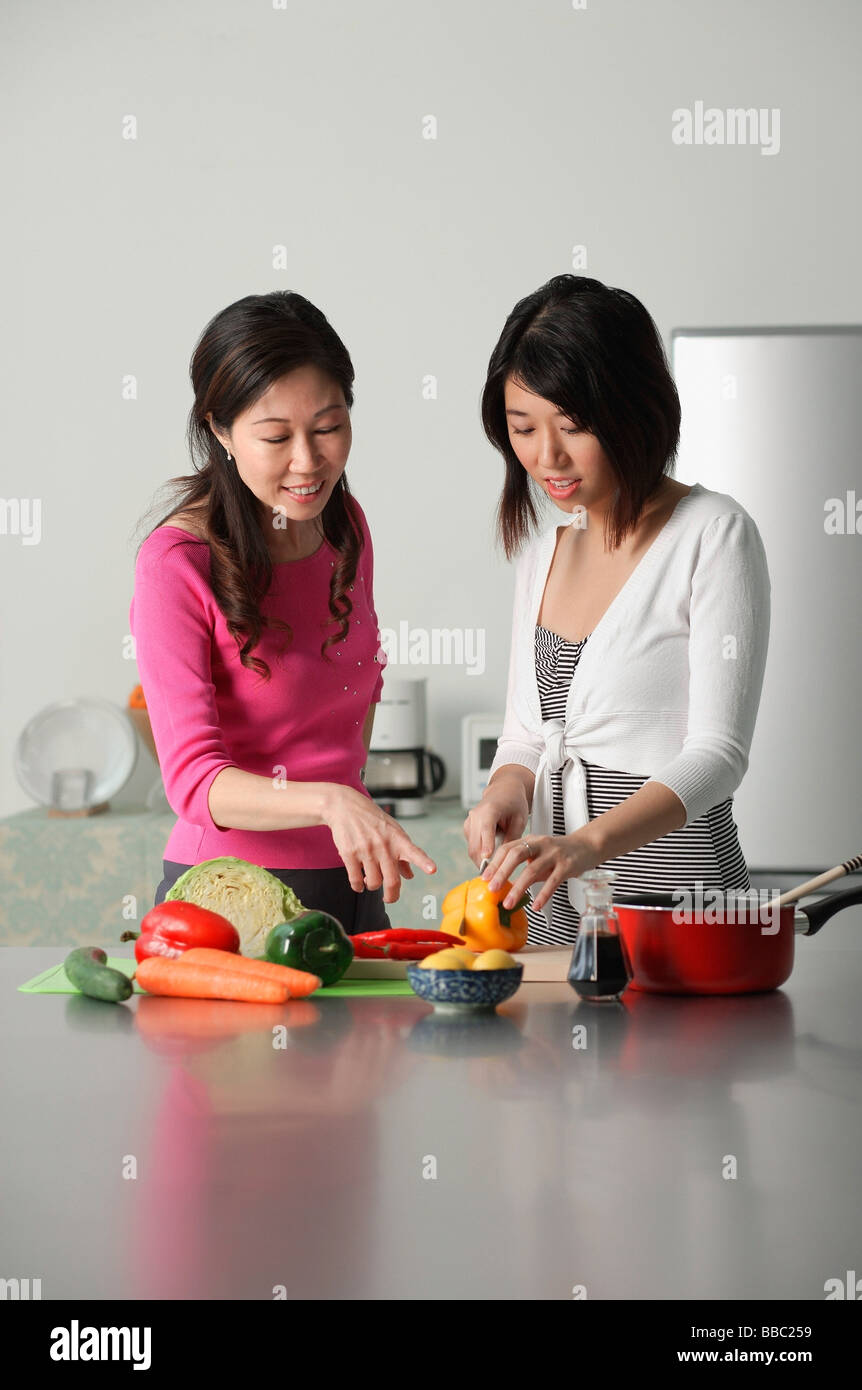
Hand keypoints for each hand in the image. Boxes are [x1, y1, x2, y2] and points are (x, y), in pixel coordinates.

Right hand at [326, 785, 436, 903]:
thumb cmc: (372, 820)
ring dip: (372, 886)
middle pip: (392, 881)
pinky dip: (358, 886)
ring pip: (374, 883)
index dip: (423, 862)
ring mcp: (366, 850)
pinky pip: (356, 880)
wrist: (345, 807)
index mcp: (398, 839)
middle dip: (392, 896)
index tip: (432, 869)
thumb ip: (403, 854)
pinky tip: (359, 884)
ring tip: (370, 881)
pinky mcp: (350, 854)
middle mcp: (384, 845)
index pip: (414, 852)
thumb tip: (410, 876)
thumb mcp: (392, 832)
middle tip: (389, 898)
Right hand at [463, 778, 529, 866]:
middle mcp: (475, 815)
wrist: (504, 790)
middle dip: (484, 862)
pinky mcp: (468, 829)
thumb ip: (513, 838)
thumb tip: (506, 858)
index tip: (487, 858)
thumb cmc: (514, 803)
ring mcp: (469, 822)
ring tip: (497, 868)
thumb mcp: (520, 819)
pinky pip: (472, 846)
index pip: (486, 829)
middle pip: (475, 844)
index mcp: (490, 809)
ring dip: (481, 860)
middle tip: (496, 876)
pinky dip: (480, 854)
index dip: (486, 844)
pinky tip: (492, 858)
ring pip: (472, 848)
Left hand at [479, 832, 597, 913]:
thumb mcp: (540, 852)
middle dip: (502, 872)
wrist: (588, 845)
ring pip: (532, 870)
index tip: (484, 877)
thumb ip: (525, 864)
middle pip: (516, 855)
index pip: (507, 848)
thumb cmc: (561, 852)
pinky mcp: (567, 866)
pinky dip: (543, 894)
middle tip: (492, 888)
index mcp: (531, 840)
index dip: (494, 862)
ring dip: (519, 888)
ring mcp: (554, 854)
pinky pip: (553, 881)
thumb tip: (504, 881)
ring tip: (509, 902)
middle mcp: (540, 844)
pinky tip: (536, 905)